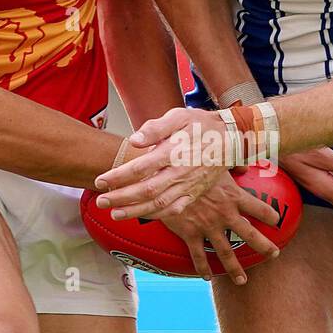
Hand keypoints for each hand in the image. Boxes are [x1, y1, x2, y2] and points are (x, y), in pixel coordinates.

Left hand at [94, 107, 229, 218]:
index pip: (140, 168)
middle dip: (121, 197)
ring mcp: (189, 186)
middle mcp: (181, 172)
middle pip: (146, 190)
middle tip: (100, 201)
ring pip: (159, 204)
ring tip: (114, 214)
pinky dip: (156, 215)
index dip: (118, 177)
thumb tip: (134, 139)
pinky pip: (174, 209)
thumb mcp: (179, 116)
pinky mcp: (194, 193)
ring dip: (135, 211)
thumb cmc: (201, 125)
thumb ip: (155, 127)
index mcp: (174, 152)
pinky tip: (141, 215)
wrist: (231, 138)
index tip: (100, 181)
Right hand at [162, 170, 281, 283]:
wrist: (164, 176)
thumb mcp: (215, 159)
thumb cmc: (190, 163)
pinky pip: (198, 255)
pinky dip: (203, 268)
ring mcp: (207, 226)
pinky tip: (207, 278)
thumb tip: (245, 167)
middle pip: (250, 235)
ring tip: (242, 281)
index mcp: (233, 196)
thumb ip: (234, 162)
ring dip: (235, 268)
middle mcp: (224, 214)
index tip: (277, 222)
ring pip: (226, 252)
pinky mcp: (189, 233)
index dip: (270, 216)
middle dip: (264, 246)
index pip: (259, 208)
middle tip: (274, 254)